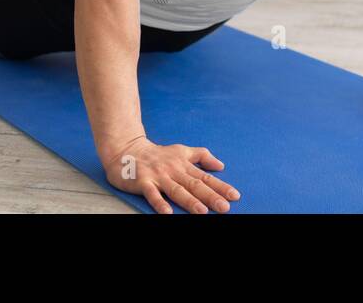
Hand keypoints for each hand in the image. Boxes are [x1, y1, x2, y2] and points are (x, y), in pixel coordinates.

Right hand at [102, 135, 240, 213]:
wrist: (127, 149)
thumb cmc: (157, 154)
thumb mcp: (181, 150)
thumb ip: (201, 156)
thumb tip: (221, 166)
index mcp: (184, 164)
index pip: (205, 177)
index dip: (220, 186)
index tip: (235, 196)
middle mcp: (173, 170)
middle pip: (194, 185)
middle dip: (210, 196)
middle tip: (224, 207)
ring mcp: (158, 176)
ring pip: (176, 190)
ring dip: (189, 201)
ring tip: (202, 211)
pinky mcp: (143, 182)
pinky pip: (152, 194)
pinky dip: (160, 203)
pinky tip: (167, 213)